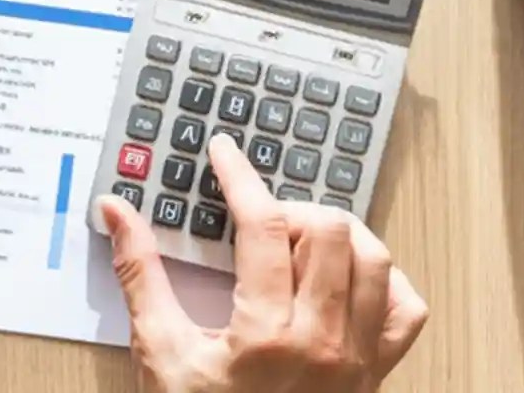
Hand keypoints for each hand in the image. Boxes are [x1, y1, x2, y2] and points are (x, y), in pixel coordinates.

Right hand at [98, 135, 427, 392]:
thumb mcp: (160, 352)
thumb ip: (140, 274)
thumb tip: (117, 212)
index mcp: (265, 334)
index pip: (264, 226)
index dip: (241, 176)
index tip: (225, 152)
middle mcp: (323, 342)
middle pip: (329, 230)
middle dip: (288, 208)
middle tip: (255, 217)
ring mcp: (357, 358)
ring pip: (375, 258)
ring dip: (337, 235)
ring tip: (297, 241)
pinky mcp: (375, 374)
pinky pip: (407, 309)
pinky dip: (383, 281)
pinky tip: (347, 278)